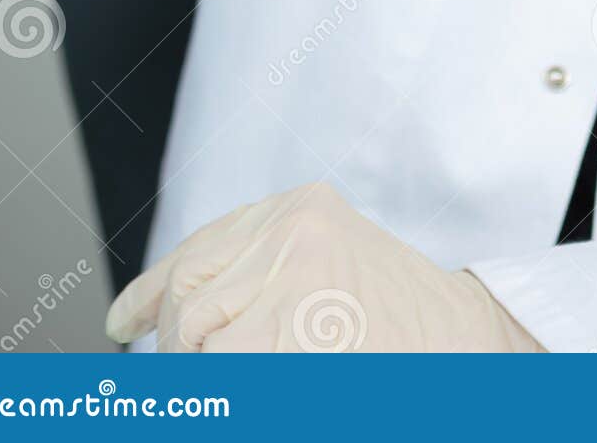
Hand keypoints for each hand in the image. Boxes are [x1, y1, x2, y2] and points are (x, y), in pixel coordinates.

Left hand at [104, 182, 545, 353]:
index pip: (201, 247)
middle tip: (194, 377)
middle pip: (191, 293)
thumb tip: (168, 319)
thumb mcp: (328, 273)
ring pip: (198, 338)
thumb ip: (263, 277)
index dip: (153, 292)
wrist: (473, 350)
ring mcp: (293, 271)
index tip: (123, 323)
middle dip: (179, 348)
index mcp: (301, 209)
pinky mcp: (292, 326)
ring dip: (207, 374)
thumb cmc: (404, 329)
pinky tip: (272, 374)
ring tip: (261, 365)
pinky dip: (223, 386)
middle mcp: (291, 227)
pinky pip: (226, 370)